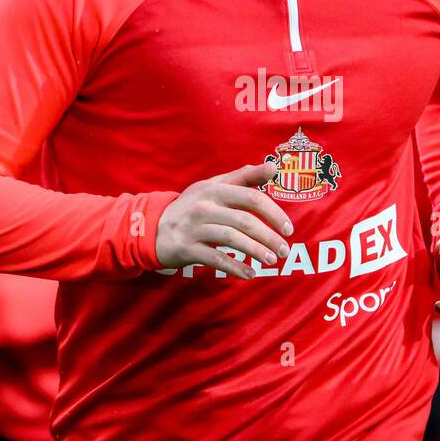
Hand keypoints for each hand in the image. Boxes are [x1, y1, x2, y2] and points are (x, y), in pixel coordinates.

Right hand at [156, 162, 292, 279]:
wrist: (151, 228)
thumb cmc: (191, 206)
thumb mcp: (213, 186)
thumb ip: (243, 177)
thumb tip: (272, 167)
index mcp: (214, 189)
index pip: (251, 197)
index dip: (273, 212)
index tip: (288, 228)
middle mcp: (204, 206)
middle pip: (244, 220)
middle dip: (269, 236)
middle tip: (284, 250)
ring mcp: (194, 228)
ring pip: (232, 239)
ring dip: (256, 251)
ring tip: (272, 261)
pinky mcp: (186, 248)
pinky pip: (215, 259)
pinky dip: (235, 267)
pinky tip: (249, 273)